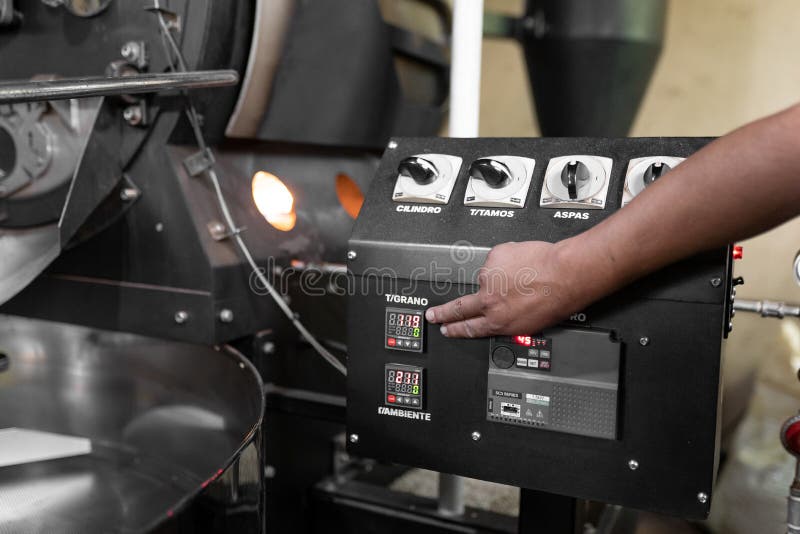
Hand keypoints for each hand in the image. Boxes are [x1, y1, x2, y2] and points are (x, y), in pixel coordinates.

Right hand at [425, 240, 589, 337]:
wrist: (564, 275)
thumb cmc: (556, 301)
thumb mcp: (530, 324)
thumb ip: (510, 320)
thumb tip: (504, 316)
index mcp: (498, 321)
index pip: (469, 327)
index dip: (455, 329)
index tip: (445, 328)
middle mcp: (489, 301)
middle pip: (459, 308)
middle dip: (443, 312)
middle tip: (432, 314)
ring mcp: (489, 278)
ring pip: (487, 277)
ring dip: (499, 276)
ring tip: (521, 274)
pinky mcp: (494, 257)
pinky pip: (499, 259)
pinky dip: (508, 260)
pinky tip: (523, 262)